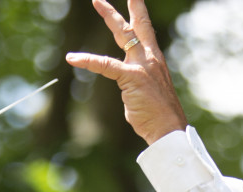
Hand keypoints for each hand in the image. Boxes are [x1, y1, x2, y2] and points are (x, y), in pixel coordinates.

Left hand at [65, 0, 187, 145]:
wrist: (169, 129)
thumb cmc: (159, 118)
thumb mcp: (147, 95)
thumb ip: (135, 85)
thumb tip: (127, 90)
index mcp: (155, 61)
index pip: (146, 32)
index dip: (139, 13)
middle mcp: (150, 58)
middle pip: (135, 26)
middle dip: (120, 11)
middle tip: (101, 0)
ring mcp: (142, 66)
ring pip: (123, 35)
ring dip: (110, 17)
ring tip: (97, 3)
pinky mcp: (131, 77)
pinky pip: (105, 65)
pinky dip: (88, 61)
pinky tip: (73, 58)